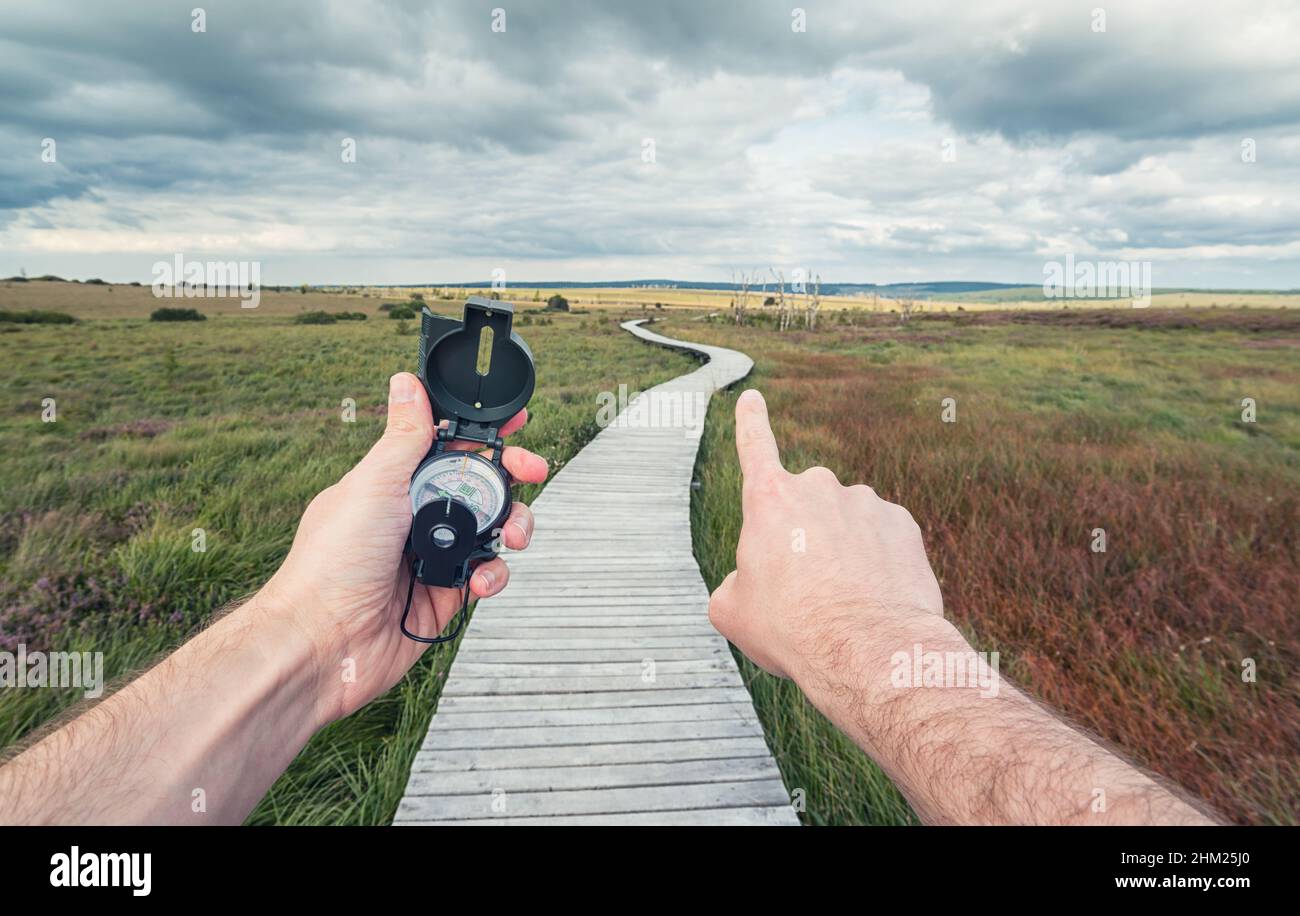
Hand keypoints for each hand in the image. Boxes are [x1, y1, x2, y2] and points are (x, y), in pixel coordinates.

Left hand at [256, 372, 547, 724]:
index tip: (517, 422)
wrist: (324, 643)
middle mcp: (415, 515)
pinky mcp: (445, 594)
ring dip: (512, 526)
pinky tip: (480, 580)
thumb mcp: (373, 485)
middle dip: (512, 477)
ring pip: (491, 529)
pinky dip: (493, 574)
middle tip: (533, 470)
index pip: (447, 446)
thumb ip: (403, 437)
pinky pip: (486, 573)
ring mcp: (432, 555)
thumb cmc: (330, 563)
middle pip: (479, 485)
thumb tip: (406, 384)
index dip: (483, 434)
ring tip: (514, 535)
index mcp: (394, 482)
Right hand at [707, 389, 950, 682]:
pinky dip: (876, 563)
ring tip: (840, 602)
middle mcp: (818, 487)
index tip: (753, 398)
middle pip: (803, 510)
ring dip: (841, 553)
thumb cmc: (791, 630)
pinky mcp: (903, 524)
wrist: (866, 649)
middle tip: (802, 591)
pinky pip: (881, 539)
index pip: (754, 447)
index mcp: (769, 499)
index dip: (750, 423)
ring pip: (845, 525)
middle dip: (801, 540)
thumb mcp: (732, 611)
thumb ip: (736, 582)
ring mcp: (865, 502)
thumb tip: (751, 582)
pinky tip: (872, 596)